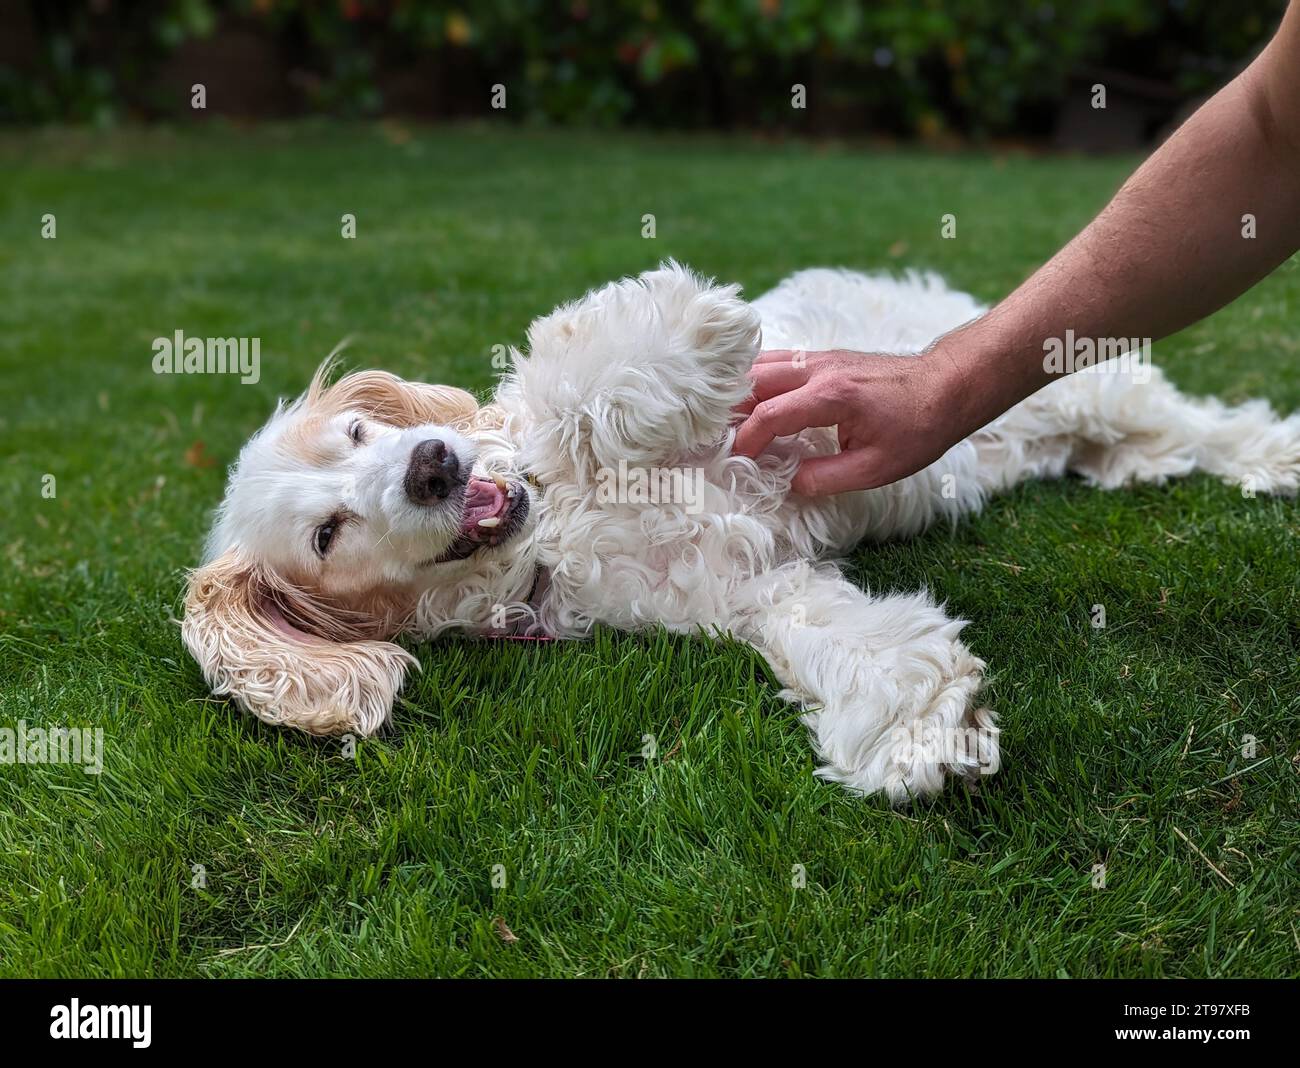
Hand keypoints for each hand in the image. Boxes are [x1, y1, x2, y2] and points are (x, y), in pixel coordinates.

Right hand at [732, 348, 970, 495]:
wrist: (948, 386)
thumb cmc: (919, 428)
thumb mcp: (876, 468)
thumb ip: (826, 478)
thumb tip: (787, 485)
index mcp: (832, 396)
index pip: (769, 414)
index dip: (747, 440)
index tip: (737, 461)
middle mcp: (819, 368)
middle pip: (754, 381)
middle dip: (730, 411)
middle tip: (716, 438)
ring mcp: (820, 357)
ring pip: (761, 364)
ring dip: (739, 392)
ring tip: (727, 421)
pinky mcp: (824, 357)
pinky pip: (777, 361)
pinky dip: (756, 378)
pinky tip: (751, 399)